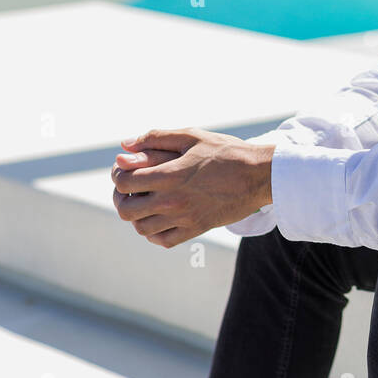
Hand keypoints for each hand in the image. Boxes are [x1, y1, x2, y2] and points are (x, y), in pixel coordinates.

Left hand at [110, 128, 273, 247]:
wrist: (259, 175)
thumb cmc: (227, 152)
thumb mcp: (192, 136)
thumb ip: (156, 138)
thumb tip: (124, 145)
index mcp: (170, 174)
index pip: (126, 182)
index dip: (118, 176)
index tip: (124, 171)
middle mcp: (173, 200)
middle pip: (127, 210)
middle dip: (121, 199)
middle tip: (128, 191)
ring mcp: (184, 218)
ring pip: (142, 228)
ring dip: (136, 217)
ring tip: (143, 204)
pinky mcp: (197, 229)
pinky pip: (164, 240)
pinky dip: (154, 234)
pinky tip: (159, 220)